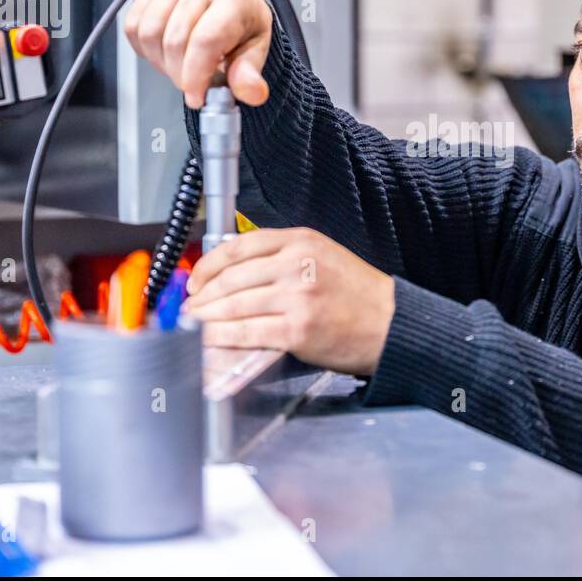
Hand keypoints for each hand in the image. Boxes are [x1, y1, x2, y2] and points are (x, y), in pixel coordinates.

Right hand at [122, 0, 272, 108]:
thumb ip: (249, 74)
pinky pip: (133, 26)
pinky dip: (144, 49)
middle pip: (174, 41)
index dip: (195, 75)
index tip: (196, 98)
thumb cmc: (243, 26)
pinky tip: (165, 52)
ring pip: (149, 34)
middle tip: (193, 84)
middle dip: (180, 74)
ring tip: (181, 66)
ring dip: (160, 62)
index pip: (205, 40)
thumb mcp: (256, 51)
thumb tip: (252, 93)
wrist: (231, 2)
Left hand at [183, 228, 395, 377]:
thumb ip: (284, 255)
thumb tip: (237, 271)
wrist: (391, 323)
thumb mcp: (324, 255)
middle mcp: (297, 265)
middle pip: (232, 277)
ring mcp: (296, 298)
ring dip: (208, 317)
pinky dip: (224, 336)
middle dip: (203, 294)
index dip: (209, 264)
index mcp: (302, 241)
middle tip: (190, 305)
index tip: (196, 278)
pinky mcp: (297, 330)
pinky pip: (248, 332)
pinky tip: (212, 339)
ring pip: (235, 305)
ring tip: (195, 323)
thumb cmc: (359, 294)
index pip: (239, 246)